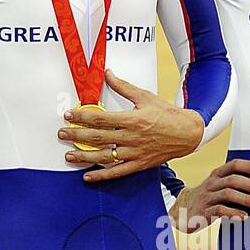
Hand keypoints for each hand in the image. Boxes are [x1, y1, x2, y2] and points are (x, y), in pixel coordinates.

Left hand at [58, 69, 204, 181]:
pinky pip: (117, 172)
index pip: (101, 118)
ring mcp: (135, 153)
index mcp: (133, 119)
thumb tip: (107, 73)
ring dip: (84, 156)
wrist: (188, 133)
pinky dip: (101, 175)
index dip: (82, 116)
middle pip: (98, 137)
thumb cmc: (166, 113)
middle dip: (77, 136)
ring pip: (105, 156)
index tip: (68, 116)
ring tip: (68, 156)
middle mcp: (132, 137)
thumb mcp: (145, 96)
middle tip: (61, 134)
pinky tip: (87, 176)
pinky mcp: (139, 164)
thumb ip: (123, 87)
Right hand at [168, 159, 249, 232]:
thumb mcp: (218, 188)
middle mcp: (211, 184)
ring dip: (246, 198)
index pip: (233, 165)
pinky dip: (233, 213)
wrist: (183, 213)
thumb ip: (235, 186)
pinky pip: (219, 210)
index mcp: (217, 175)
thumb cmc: (210, 200)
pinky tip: (244, 217)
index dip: (248, 166)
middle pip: (232, 180)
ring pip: (227, 194)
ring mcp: (206, 197)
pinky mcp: (203, 212)